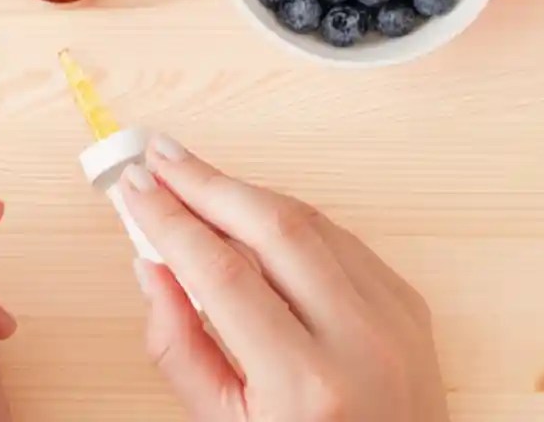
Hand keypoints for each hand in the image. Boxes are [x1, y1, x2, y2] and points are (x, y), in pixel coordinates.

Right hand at [120, 135, 450, 421]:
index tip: (133, 189)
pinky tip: (248, 208)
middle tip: (157, 158)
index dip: (170, 220)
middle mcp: (361, 343)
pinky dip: (288, 218)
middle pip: (273, 227)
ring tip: (191, 175)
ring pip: (310, 221)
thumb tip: (152, 265)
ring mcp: (395, 319)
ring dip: (244, 192)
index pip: (221, 274)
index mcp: (306, 386)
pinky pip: (340, 240)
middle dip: (206, 183)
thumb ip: (180, 348)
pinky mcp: (410, 305)